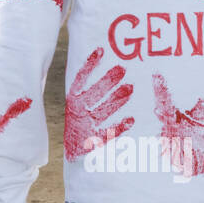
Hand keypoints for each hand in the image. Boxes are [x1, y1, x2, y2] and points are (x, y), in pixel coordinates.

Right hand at [64, 45, 133, 159]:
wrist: (73, 152)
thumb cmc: (80, 123)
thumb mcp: (79, 105)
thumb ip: (88, 88)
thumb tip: (101, 61)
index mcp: (72, 100)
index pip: (80, 79)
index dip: (90, 65)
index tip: (101, 50)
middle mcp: (78, 111)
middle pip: (94, 93)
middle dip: (108, 80)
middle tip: (123, 68)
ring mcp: (86, 126)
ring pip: (102, 110)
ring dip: (116, 99)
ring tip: (130, 87)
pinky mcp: (93, 141)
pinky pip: (108, 133)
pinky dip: (119, 127)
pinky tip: (131, 120)